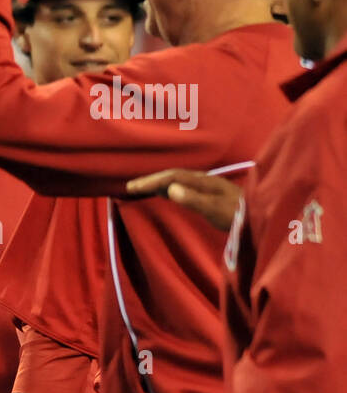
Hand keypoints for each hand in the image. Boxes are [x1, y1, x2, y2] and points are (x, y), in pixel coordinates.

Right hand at [126, 169, 242, 230]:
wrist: (263, 216)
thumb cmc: (239, 215)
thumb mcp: (216, 209)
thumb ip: (194, 199)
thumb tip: (169, 190)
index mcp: (203, 181)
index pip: (171, 177)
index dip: (150, 181)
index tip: (131, 188)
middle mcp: (205, 180)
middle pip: (173, 176)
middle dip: (151, 180)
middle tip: (130, 187)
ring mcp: (209, 186)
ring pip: (178, 180)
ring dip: (159, 183)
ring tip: (143, 189)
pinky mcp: (211, 194)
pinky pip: (184, 186)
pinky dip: (169, 188)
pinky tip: (167, 193)